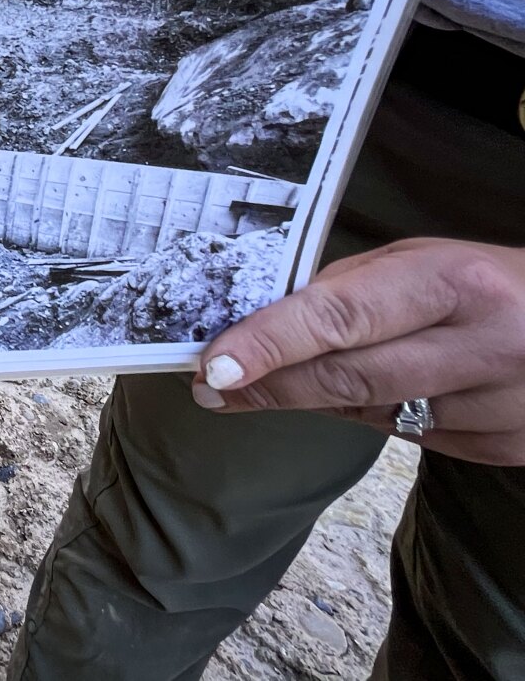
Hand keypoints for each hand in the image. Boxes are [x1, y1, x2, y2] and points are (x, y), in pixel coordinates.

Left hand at [192, 238, 524, 464]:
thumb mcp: (421, 262)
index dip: (271, 344)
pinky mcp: (505, 447)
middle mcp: (485, 345)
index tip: (216, 367)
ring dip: (315, 401)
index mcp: (456, 282)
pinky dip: (371, 417)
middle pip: (349, 379)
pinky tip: (362, 396)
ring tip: (280, 382)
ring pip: (373, 416)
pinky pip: (410, 437)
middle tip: (213, 388)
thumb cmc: (486, 282)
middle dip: (271, 385)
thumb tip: (264, 326)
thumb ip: (348, 290)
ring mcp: (501, 406)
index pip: (341, 317)